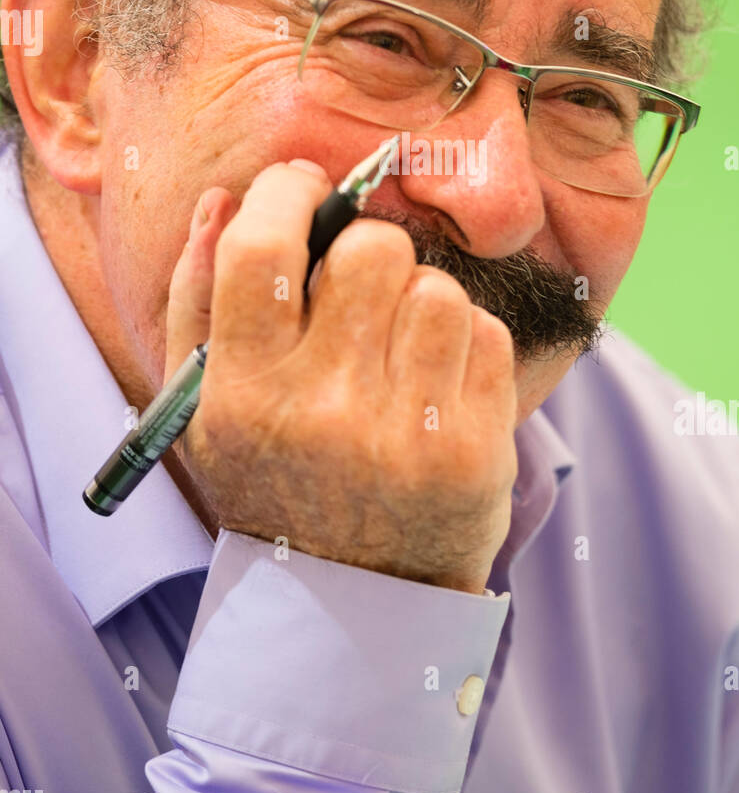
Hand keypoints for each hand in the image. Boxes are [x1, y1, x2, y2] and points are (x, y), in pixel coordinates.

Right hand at [163, 159, 518, 594]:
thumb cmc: (275, 480)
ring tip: (398, 352)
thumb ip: (200, 297)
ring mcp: (406, 433)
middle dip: (365, 252)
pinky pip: (484, 332)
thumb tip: (226, 200)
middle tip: (357, 291)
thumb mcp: (207, 406)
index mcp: (244, 395)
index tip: (301, 188)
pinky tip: (435, 386)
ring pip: (436, 286)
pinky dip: (463, 344)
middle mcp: (324, 412)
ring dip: (418, 301)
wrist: (354, 605)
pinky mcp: (475, 449)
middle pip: (369, 249)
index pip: (261, 251)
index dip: (285, 194)